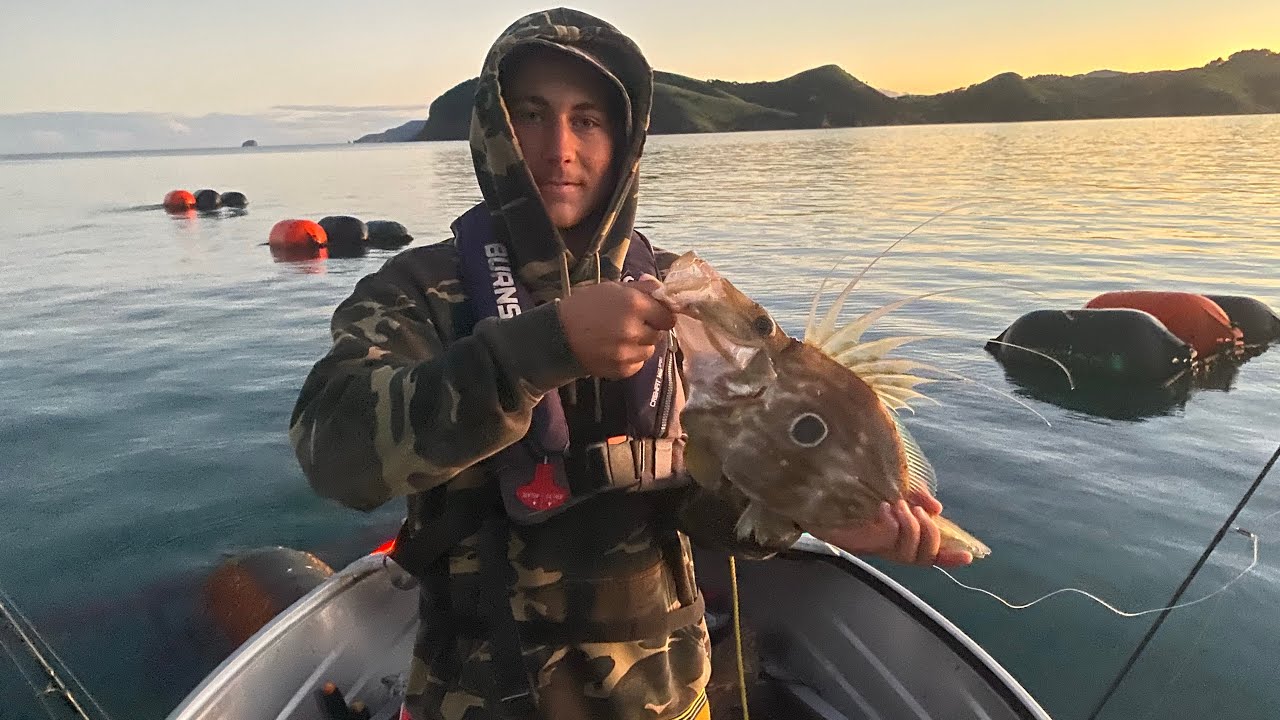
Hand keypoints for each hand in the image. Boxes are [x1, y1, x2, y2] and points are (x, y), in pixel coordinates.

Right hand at [557, 280, 675, 378]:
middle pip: (659, 334)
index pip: (668, 316)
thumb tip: (663, 288)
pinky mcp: (621, 370)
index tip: (654, 315)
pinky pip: (637, 364)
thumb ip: (642, 288)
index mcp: (635, 304)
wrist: (558, 334)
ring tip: (621, 338)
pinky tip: (615, 350)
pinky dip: (630, 359)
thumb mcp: (612, 288)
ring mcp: (628, 353)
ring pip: (649, 350)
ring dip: (640, 345)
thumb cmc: (584, 306)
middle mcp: (634, 330)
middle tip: (632, 325)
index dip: (662, 315)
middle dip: (649, 329)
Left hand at [813, 498, 972, 567]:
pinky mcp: (859, 541)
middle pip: (924, 556)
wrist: (810, 485)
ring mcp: (873, 545)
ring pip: (909, 553)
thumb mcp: (890, 485)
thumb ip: (914, 495)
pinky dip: (893, 524)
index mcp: (894, 533)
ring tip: (898, 506)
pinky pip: (889, 541)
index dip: (948, 557)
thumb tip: (939, 508)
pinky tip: (882, 509)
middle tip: (918, 510)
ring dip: (912, 528)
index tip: (969, 557)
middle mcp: (886, 544)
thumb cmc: (848, 484)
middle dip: (930, 533)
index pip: (927, 551)